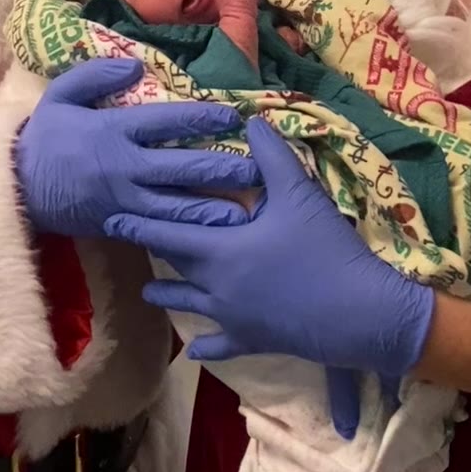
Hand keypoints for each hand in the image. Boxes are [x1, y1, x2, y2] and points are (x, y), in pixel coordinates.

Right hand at [15, 58, 258, 238]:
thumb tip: (135, 66)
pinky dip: (185, 234)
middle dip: (221, 169)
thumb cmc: (43, 138)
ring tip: (247, 213)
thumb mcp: (60, 96)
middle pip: (181, 168)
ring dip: (212, 209)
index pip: (165, 122)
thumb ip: (95, 75)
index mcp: (112, 130)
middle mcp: (124, 167)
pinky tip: (212, 238)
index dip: (202, 118)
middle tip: (258, 170)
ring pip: (175, 208)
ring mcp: (122, 201)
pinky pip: (157, 231)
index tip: (233, 116)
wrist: (12, 187)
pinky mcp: (118, 226)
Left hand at [106, 119, 433, 383]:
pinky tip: (194, 351)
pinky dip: (206, 347)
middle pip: (174, 265)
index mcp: (221, 249)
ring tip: (147, 294)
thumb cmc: (325, 250)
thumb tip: (249, 120)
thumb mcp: (300, 194)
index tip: (110, 218)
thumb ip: (272, 155)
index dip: (139, 224)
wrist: (360, 312)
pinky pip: (221, 345)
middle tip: (127, 243)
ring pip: (189, 305)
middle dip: (152, 252)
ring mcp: (233, 317)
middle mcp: (217, 286)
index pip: (168, 231)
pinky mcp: (253, 341)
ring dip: (168, 297)